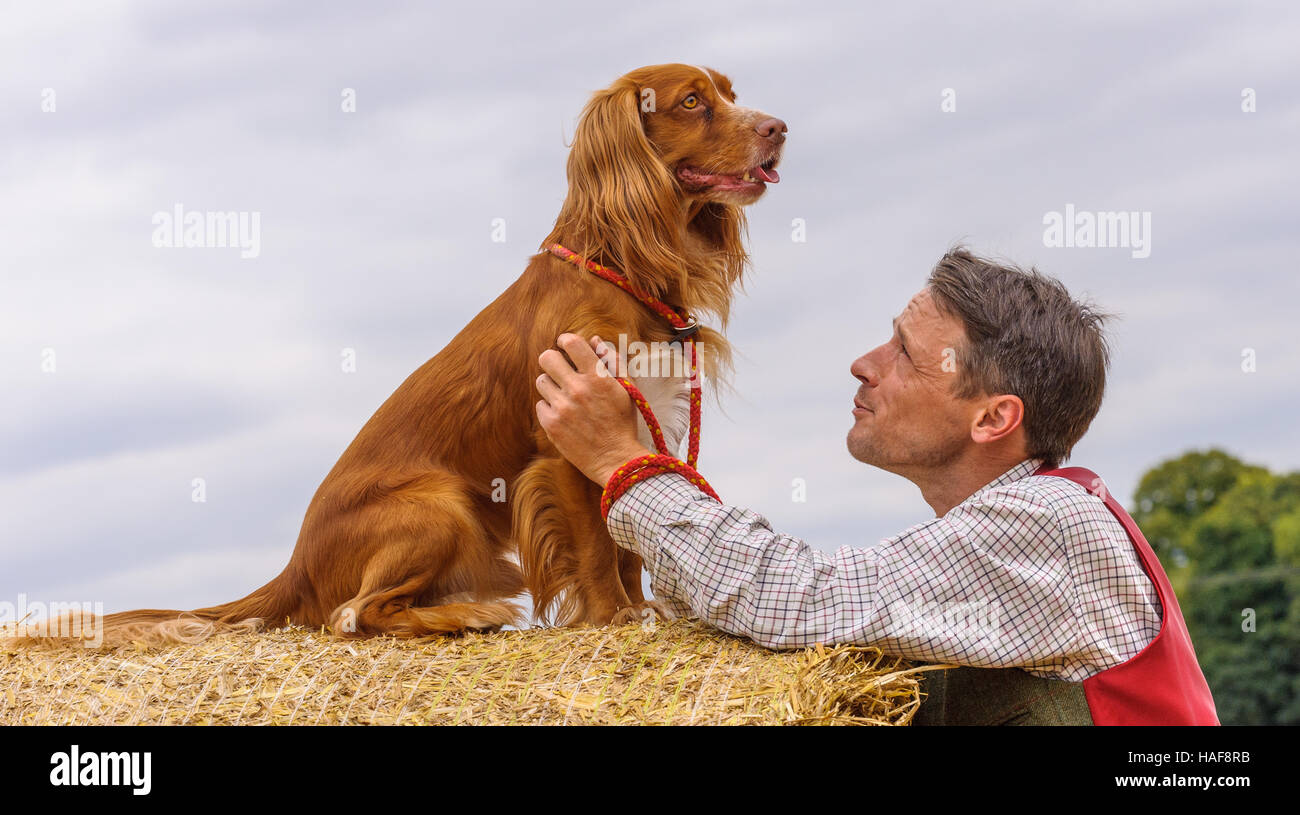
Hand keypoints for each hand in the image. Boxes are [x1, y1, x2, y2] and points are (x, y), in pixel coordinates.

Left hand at [536, 334, 651, 484]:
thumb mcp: (627, 389)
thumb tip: (594, 340)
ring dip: (552, 386)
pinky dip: (550, 408)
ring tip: (564, 397)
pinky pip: (540, 404)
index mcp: (598, 377)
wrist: (616, 460)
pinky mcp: (551, 424)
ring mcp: (563, 407)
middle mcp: (578, 389)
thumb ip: (612, 361)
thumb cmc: (623, 423)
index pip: (571, 342)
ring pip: (541, 381)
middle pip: (547, 357)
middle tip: (560, 370)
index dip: (565, 340)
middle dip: (553, 361)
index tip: (565, 346)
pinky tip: (564, 415)